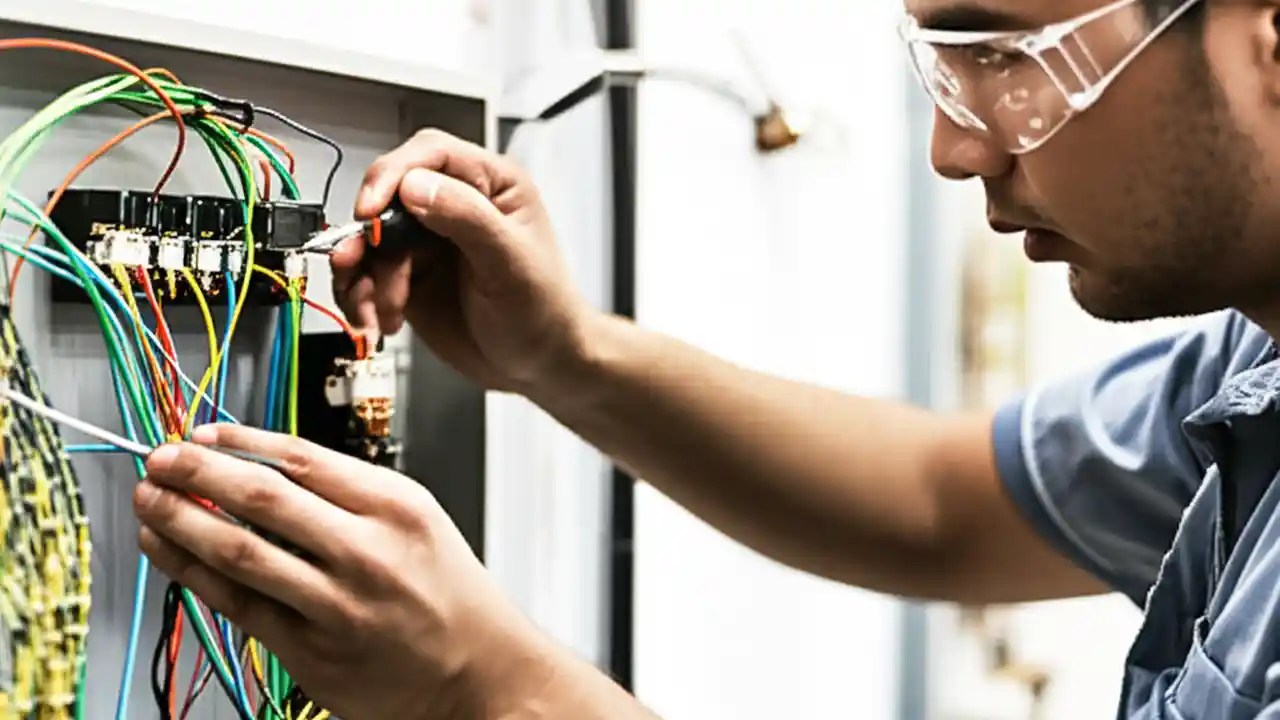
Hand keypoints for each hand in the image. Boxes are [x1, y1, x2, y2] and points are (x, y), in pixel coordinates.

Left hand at [134, 424, 555, 719]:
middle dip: (197, 472)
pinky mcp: (313, 652)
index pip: (302, 459)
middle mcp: (366, 552)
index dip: (240, 442)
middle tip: (160, 458)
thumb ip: (349, 491)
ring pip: (239, 552)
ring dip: (180, 521)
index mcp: (396, 507)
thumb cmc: (449, 593)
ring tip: (150, 500)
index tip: (204, 434)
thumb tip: (261, 465)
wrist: (480, 673)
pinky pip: (239, 605)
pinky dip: (194, 573)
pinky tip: (170, 552)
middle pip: (261, 499)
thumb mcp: (417, 518)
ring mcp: (337, 606)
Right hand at [334, 129, 594, 392]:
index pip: (431, 155)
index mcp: (491, 185)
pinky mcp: (409, 276)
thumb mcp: (511, 262)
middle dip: (367, 232)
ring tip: (374, 309)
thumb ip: (466, 218)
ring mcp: (428, 241)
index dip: (393, 174)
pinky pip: (368, 275)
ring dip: (362, 275)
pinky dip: (362, 297)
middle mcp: (454, 205)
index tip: (371, 208)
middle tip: (356, 261)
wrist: (540, 365)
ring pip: (371, 239)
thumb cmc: (545, 310)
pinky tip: (377, 320)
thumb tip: (415, 186)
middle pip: (389, 195)